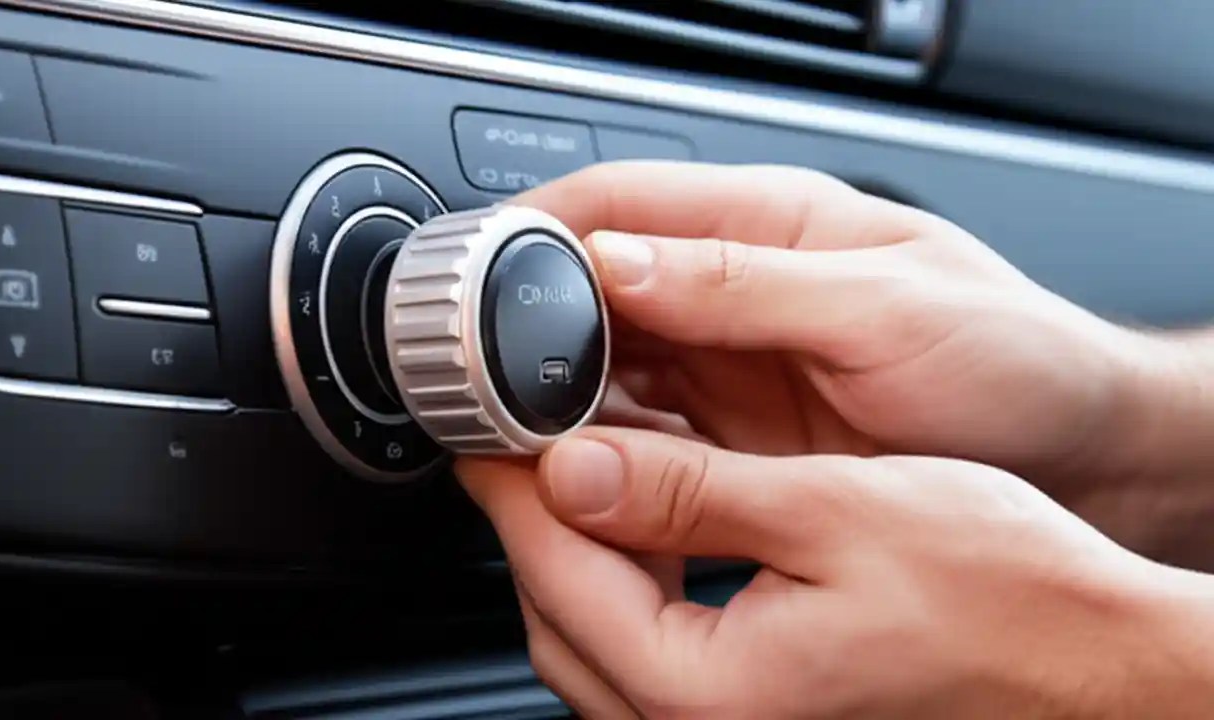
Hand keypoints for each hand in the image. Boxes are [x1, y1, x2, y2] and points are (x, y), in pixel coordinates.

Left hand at [458, 431, 1213, 718]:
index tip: (489, 425)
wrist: (1087, 662)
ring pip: (592, 631)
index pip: (558, 570)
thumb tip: (576, 469)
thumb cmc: (1002, 598)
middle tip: (522, 433)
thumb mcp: (835, 512)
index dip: (515, 484)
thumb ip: (691, 494)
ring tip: (577, 459)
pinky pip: (644, 646)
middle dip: (530, 516)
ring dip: (572, 545)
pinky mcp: (747, 711)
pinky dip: (624, 576)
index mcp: (706, 688)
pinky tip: (645, 517)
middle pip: (557, 609)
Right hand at [511, 161, 1171, 550]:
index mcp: (769, 224)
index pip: (619, 203)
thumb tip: (617, 262)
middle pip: (592, 293)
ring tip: (521, 440)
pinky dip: (600, 455)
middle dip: (528, 333)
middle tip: (488, 384)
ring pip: (605, 371)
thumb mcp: (888, 309)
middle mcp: (735, 292)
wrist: (1079, 455)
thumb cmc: (1010, 359)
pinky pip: (642, 436)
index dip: (536, 231)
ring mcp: (730, 367)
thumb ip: (750, 285)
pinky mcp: (735, 436)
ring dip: (556, 402)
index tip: (478, 278)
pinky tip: (580, 478)